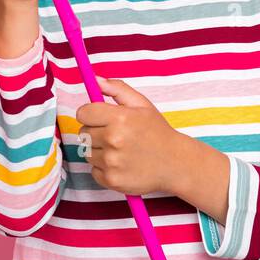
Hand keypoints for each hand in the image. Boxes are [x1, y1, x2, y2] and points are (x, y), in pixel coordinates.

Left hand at [75, 77, 186, 195]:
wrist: (175, 163)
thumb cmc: (157, 132)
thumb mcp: (142, 104)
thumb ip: (117, 89)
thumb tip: (95, 80)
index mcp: (120, 118)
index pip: (83, 113)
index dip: (90, 114)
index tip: (99, 117)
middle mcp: (113, 140)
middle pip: (83, 133)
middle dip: (96, 132)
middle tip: (115, 135)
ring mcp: (111, 162)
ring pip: (87, 152)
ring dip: (99, 151)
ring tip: (120, 150)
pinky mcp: (111, 180)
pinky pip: (93, 170)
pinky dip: (103, 168)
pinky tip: (121, 164)